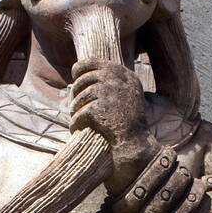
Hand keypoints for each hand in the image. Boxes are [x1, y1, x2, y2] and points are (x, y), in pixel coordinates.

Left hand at [69, 60, 157, 190]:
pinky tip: (81, 132)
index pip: (93, 63)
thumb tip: (76, 74)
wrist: (136, 149)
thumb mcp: (126, 98)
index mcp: (126, 76)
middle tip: (77, 109)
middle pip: (83, 80)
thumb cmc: (128, 127)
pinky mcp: (99, 109)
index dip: (81, 70)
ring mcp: (109, 94)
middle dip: (77, 96)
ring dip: (76, 113)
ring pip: (78, 99)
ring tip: (83, 123)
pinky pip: (77, 115)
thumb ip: (109, 84)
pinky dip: (77, 126)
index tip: (76, 78)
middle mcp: (118, 81)